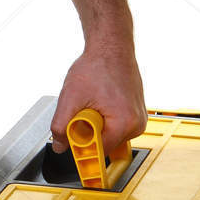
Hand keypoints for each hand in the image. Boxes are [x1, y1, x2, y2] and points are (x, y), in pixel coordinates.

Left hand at [49, 40, 145, 155]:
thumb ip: (61, 126)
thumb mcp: (71, 98)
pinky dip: (105, 119)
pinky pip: (116, 127)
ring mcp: (139, 120)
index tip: (73, 136)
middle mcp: (137, 124)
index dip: (82, 145)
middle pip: (106, 145)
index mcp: (125, 123)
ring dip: (97, 125)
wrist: (111, 47)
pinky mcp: (137, 114)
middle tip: (83, 110)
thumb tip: (60, 146)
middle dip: (90, 133)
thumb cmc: (97, 67)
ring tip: (93, 103)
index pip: (100, 152)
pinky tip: (100, 102)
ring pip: (110, 136)